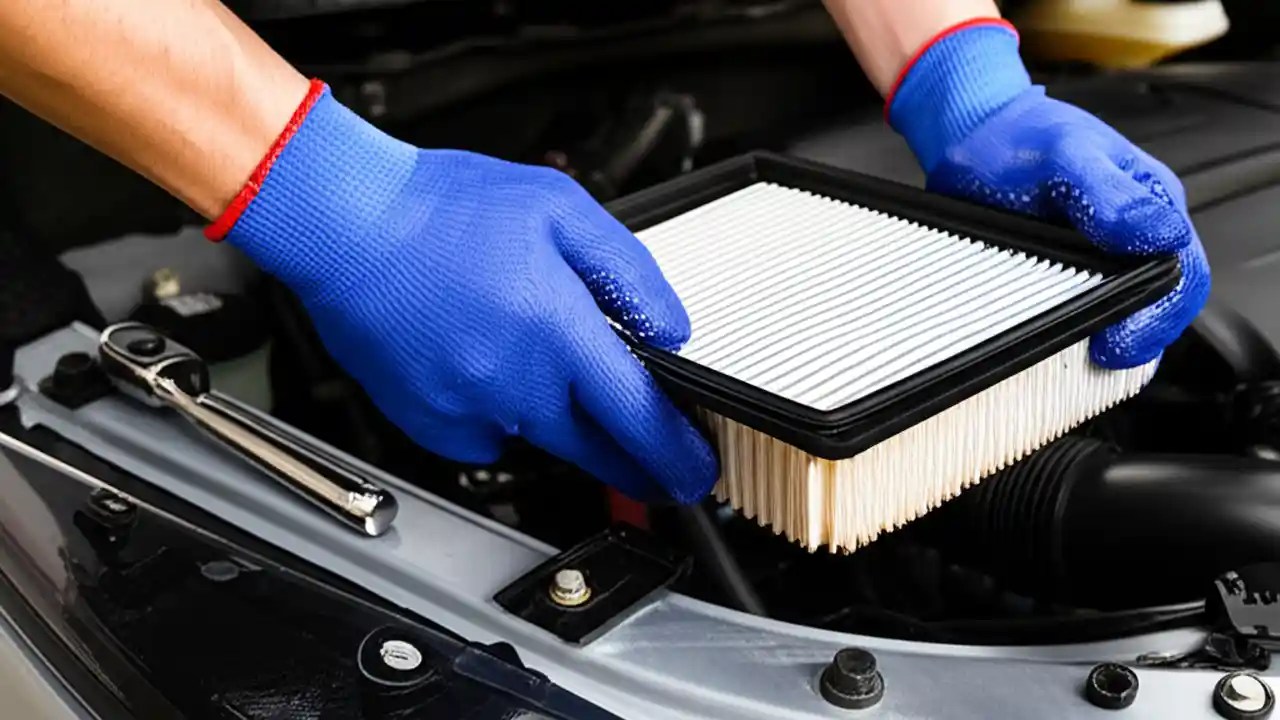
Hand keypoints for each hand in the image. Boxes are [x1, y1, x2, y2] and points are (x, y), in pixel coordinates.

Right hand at [215, 83, 717, 502]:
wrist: (344, 225)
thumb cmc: (441, 210)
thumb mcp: (560, 209)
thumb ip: (628, 273)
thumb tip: (668, 328)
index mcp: (558, 330)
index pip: (640, 419)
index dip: (677, 455)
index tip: (695, 471)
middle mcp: (516, 384)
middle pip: (596, 451)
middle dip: (631, 461)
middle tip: (646, 458)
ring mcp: (469, 411)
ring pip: (540, 438)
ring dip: (554, 414)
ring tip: (522, 348)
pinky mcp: (430, 424)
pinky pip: (487, 439)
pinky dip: (498, 415)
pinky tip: (481, 363)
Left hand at [888, 20, 1209, 368]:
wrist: (972, 134)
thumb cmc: (1021, 138)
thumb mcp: (1065, 156)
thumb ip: (1110, 195)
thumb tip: (1158, 235)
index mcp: (1153, 205)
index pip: (1183, 276)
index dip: (1158, 318)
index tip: (1118, 343)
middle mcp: (1135, 236)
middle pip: (1159, 305)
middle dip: (1136, 339)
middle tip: (1096, 359)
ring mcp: (1101, 258)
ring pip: (1122, 314)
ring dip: (1101, 336)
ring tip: (1072, 354)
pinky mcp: (1066, 273)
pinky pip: (1080, 312)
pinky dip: (1070, 330)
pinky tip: (1051, 339)